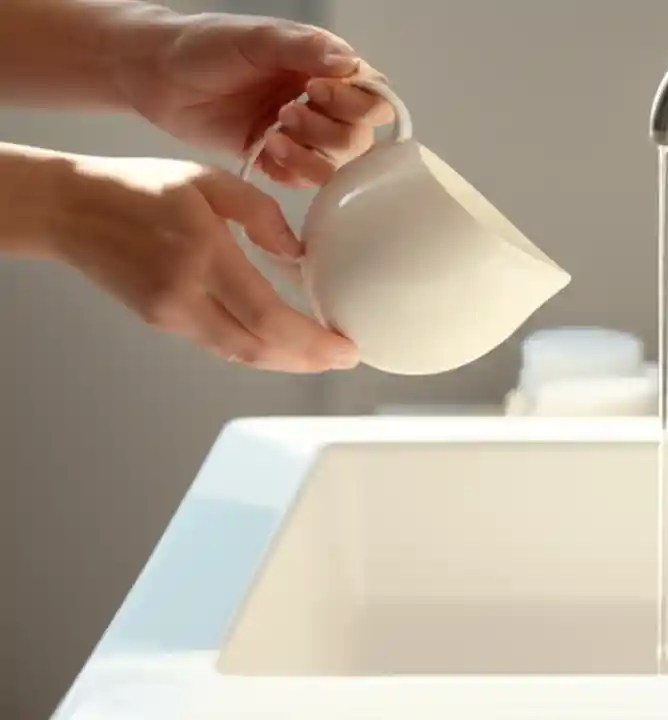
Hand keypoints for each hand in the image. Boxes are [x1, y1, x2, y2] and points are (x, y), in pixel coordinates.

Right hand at [53, 154, 358, 371]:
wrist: (69, 210)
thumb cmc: (139, 188)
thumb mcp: (206, 179)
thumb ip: (260, 212)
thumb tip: (298, 253)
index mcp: (202, 256)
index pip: (266, 317)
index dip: (312, 343)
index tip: (347, 347)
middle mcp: (185, 296)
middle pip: (258, 350)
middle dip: (308, 361)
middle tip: (345, 357)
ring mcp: (172, 316)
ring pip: (241, 355)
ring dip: (287, 360)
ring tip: (323, 352)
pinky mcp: (164, 322)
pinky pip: (222, 345)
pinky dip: (259, 348)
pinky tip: (284, 340)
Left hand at [118, 12, 392, 186]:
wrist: (151, 72)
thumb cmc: (202, 44)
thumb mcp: (256, 38)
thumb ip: (306, 48)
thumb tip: (351, 65)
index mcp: (324, 68)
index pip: (372, 96)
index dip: (355, 103)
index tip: (315, 90)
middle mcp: (319, 103)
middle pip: (358, 137)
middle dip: (328, 132)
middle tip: (287, 113)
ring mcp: (298, 134)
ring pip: (335, 164)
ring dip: (311, 156)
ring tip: (274, 136)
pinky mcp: (274, 159)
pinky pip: (303, 180)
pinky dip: (291, 172)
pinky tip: (264, 152)